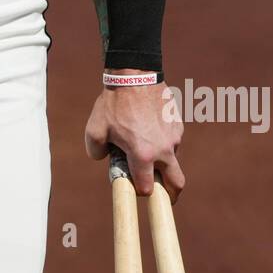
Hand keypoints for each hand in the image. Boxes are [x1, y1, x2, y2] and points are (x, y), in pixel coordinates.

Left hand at [85, 73, 184, 202]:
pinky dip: (163, 141)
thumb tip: (104, 159)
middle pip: (177, 183)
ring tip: (144, 143)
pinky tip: (149, 128)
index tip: (134, 187)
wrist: (134, 75)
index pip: (147, 189)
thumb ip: (95, 152)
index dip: (139, 192)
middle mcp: (163, 149)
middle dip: (171, 195)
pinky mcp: (178, 125)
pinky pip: (172, 140)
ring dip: (162, 160)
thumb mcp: (94, 129)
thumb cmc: (113, 103)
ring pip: (172, 158)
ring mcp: (174, 137)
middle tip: (164, 197)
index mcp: (143, 155)